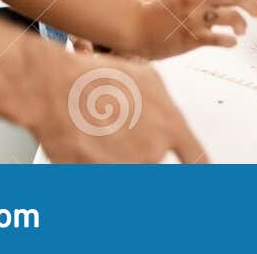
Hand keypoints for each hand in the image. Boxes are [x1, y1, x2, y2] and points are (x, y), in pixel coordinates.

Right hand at [30, 53, 206, 162]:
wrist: (57, 89)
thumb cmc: (98, 78)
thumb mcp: (146, 79)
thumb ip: (163, 107)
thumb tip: (165, 122)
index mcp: (170, 126)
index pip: (196, 158)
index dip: (197, 167)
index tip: (199, 172)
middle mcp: (152, 151)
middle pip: (151, 160)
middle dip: (135, 148)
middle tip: (114, 127)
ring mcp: (125, 168)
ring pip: (126, 166)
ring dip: (113, 156)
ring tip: (95, 129)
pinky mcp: (98, 177)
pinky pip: (100, 172)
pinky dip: (93, 163)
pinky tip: (83, 141)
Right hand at [127, 0, 256, 58]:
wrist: (133, 28)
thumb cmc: (160, 11)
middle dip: (254, 3)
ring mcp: (193, 17)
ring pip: (232, 17)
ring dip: (242, 25)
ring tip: (241, 31)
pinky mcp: (190, 37)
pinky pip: (221, 39)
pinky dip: (231, 41)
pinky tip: (231, 42)